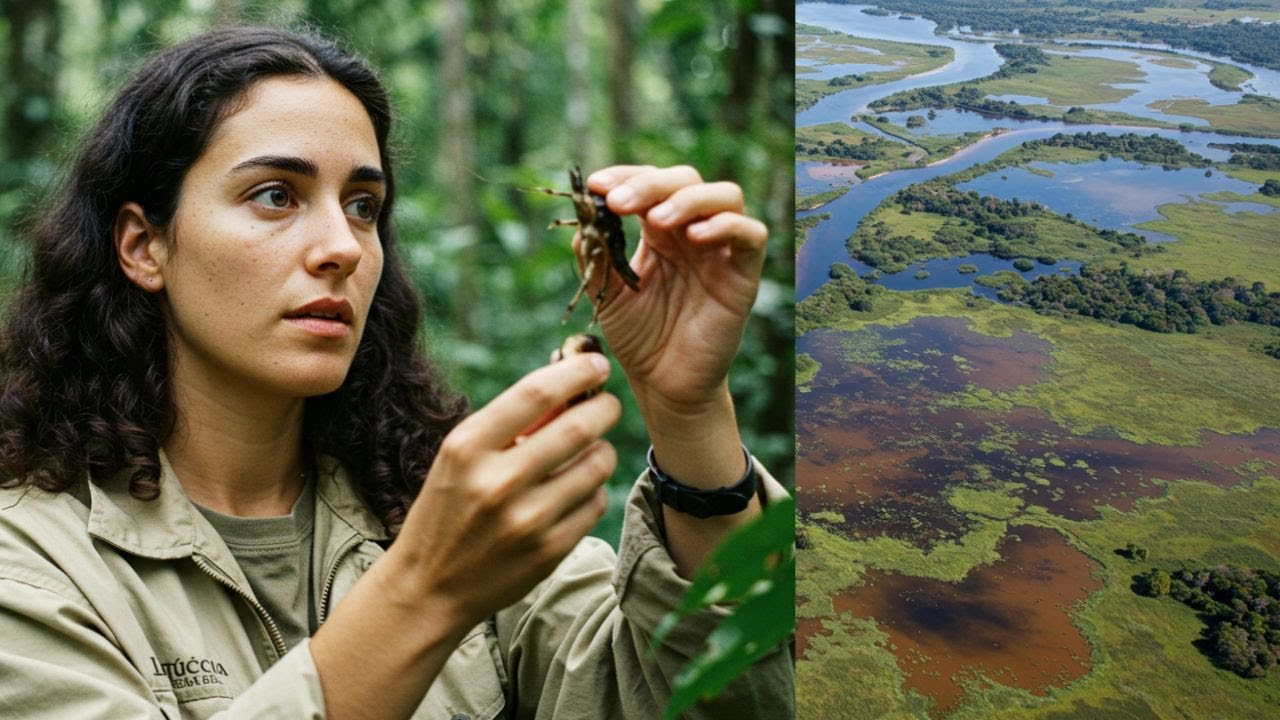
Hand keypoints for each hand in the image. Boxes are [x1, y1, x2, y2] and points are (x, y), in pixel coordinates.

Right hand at [380, 353, 620, 629]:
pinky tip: (577, 490)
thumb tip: (570, 386)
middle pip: (577, 428)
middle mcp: (497, 483)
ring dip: (603, 450)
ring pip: (596, 466)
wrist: (428, 588)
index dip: (575, 372)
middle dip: (604, 408)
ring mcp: (526, 521)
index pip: (535, 394)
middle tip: (608, 404)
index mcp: (466, 448)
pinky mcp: (549, 551)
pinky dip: (593, 490)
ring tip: (591, 449)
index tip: (596, 364)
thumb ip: (510, 425)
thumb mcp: (460, 457)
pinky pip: (595, 503)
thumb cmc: (447, 508)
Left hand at [584, 165, 766, 420]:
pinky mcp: (743, 274)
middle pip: (685, 179)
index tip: (595, 186)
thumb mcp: (606, 292)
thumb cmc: (638, 338)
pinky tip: (694, 237)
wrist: (663, 384)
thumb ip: (595, 254)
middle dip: (649, 183)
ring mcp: (721, 251)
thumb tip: (583, 215)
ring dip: (688, 198)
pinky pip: (751, 235)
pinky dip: (726, 225)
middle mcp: (692, 233)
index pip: (649, 182)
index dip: (624, 175)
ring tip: (655, 219)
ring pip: (725, 195)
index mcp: (659, 232)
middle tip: (618, 203)